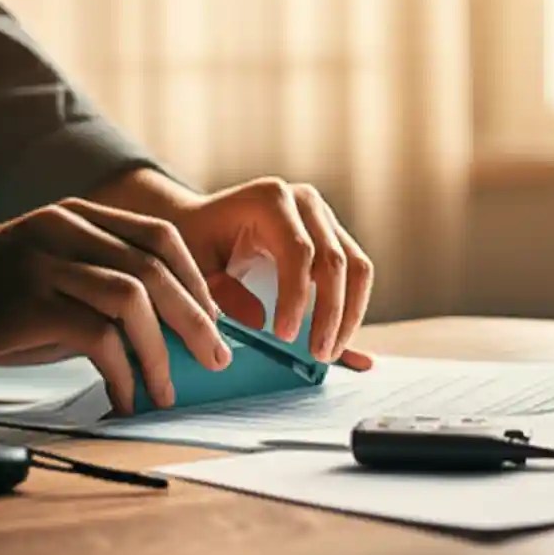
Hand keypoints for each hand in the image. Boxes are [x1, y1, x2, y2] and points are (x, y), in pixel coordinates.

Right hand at [0, 199, 231, 413]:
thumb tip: (161, 332)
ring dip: (163, 352)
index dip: (196, 282)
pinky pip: (98, 337)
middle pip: (158, 266)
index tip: (214, 323)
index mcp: (74, 215)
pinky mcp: (29, 301)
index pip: (160, 238)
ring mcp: (46, 260)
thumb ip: (92, 285)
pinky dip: (122, 372)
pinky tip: (124, 397)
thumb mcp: (41, 273)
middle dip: (198, 318)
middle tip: (217, 359)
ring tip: (169, 390)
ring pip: (135, 299)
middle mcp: (65, 227)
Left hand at [172, 177, 374, 365]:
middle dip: (330, 313)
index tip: (284, 337)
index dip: (296, 298)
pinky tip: (338, 338)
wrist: (203, 223)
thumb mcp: (196, 267)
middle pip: (334, 261)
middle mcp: (304, 201)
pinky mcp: (334, 235)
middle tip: (317, 355)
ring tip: (328, 353)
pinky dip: (353, 308)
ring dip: (349, 315)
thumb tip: (260, 322)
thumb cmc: (195, 243)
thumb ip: (221, 292)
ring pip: (357, 268)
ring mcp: (324, 217)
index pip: (298, 251)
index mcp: (269, 200)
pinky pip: (357, 273)